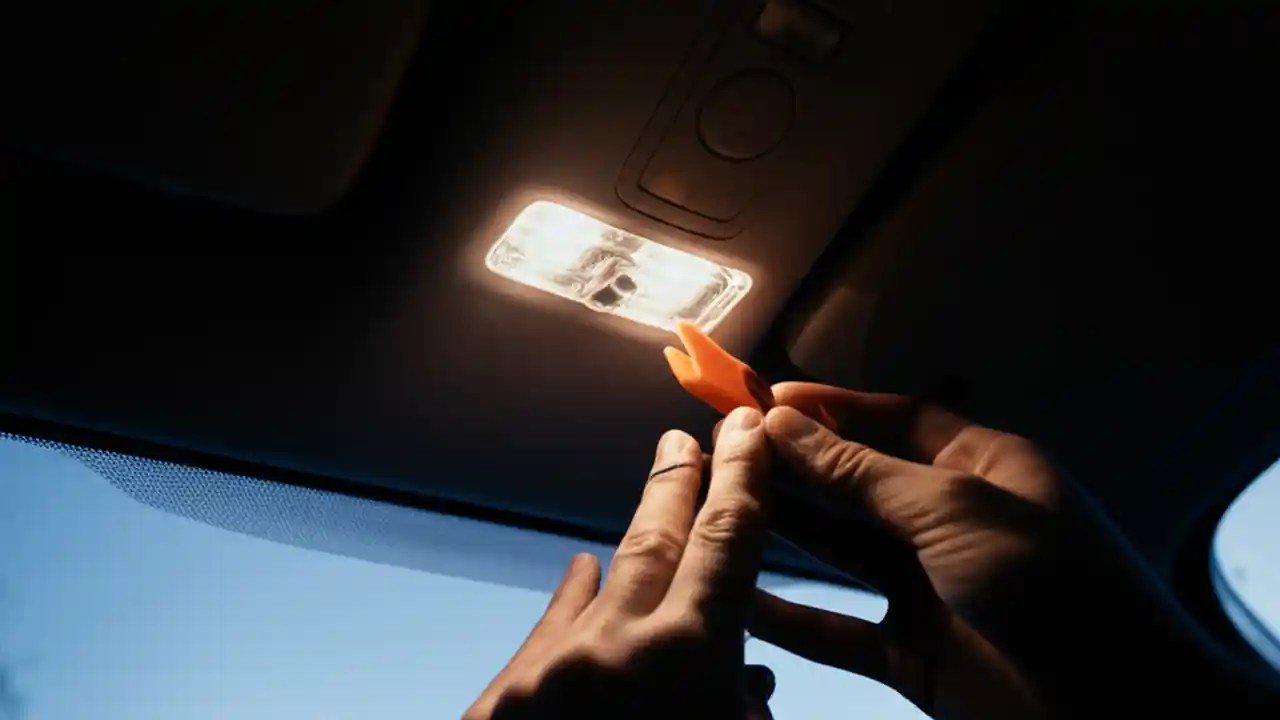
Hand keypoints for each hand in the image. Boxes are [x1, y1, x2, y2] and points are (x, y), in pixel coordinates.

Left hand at [465, 408, 774, 719]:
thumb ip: (740, 700)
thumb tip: (747, 677)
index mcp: (681, 660)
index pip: (723, 541)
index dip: (740, 476)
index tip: (744, 428)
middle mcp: (607, 650)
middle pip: (653, 542)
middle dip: (675, 486)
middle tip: (684, 439)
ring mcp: (545, 674)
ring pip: (598, 584)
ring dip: (632, 540)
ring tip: (654, 503)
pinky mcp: (500, 702)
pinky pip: (548, 633)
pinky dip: (573, 600)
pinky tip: (582, 570)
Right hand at [745, 383, 1072, 717]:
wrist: (1118, 712)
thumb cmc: (1054, 589)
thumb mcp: (955, 509)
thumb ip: (863, 472)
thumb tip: (783, 424)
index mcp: (983, 469)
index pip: (895, 420)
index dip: (830, 408)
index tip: (762, 400)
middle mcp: (952, 522)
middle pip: (858, 482)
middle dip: (795, 465)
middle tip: (723, 448)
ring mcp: (930, 590)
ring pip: (841, 552)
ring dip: (784, 530)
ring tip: (715, 505)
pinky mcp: (913, 655)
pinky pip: (838, 631)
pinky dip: (790, 617)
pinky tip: (740, 596)